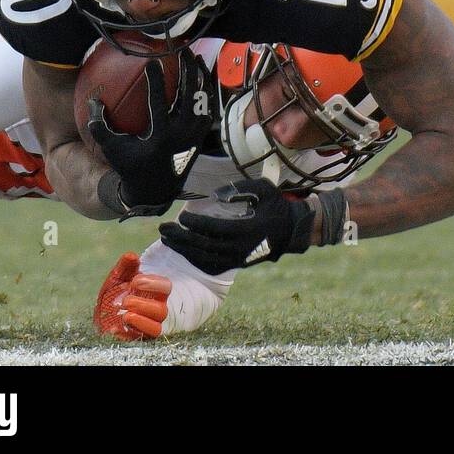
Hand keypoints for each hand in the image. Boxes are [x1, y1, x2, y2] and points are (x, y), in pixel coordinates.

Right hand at [88, 50, 214, 216]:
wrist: (157, 191)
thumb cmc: (131, 167)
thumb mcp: (113, 150)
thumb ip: (100, 127)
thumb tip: (92, 102)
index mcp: (160, 137)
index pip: (159, 102)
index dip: (156, 80)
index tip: (152, 61)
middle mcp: (182, 134)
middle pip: (189, 95)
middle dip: (186, 69)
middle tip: (181, 49)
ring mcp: (195, 134)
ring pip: (202, 99)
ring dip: (199, 76)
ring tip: (194, 56)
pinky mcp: (201, 135)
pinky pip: (207, 107)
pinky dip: (205, 90)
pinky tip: (200, 75)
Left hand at [94, 253, 170, 340]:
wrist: (101, 315)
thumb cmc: (115, 293)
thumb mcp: (118, 277)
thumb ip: (125, 266)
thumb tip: (131, 256)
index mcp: (155, 292)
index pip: (166, 287)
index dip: (153, 283)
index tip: (134, 282)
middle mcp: (156, 310)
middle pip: (162, 310)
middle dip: (144, 305)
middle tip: (126, 301)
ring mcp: (148, 326)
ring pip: (156, 328)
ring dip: (141, 321)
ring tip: (125, 315)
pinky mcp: (138, 340)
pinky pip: (140, 341)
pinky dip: (128, 335)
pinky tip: (115, 328)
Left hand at [159, 178, 314, 274]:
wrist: (290, 230)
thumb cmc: (276, 206)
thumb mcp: (263, 189)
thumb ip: (240, 189)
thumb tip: (216, 194)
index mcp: (245, 230)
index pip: (213, 230)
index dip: (195, 224)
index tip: (182, 217)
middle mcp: (238, 249)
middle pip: (203, 246)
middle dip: (181, 238)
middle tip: (164, 229)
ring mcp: (237, 259)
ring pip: (204, 258)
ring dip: (183, 249)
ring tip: (167, 239)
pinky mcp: (236, 264)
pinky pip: (211, 265)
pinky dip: (195, 259)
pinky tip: (183, 250)